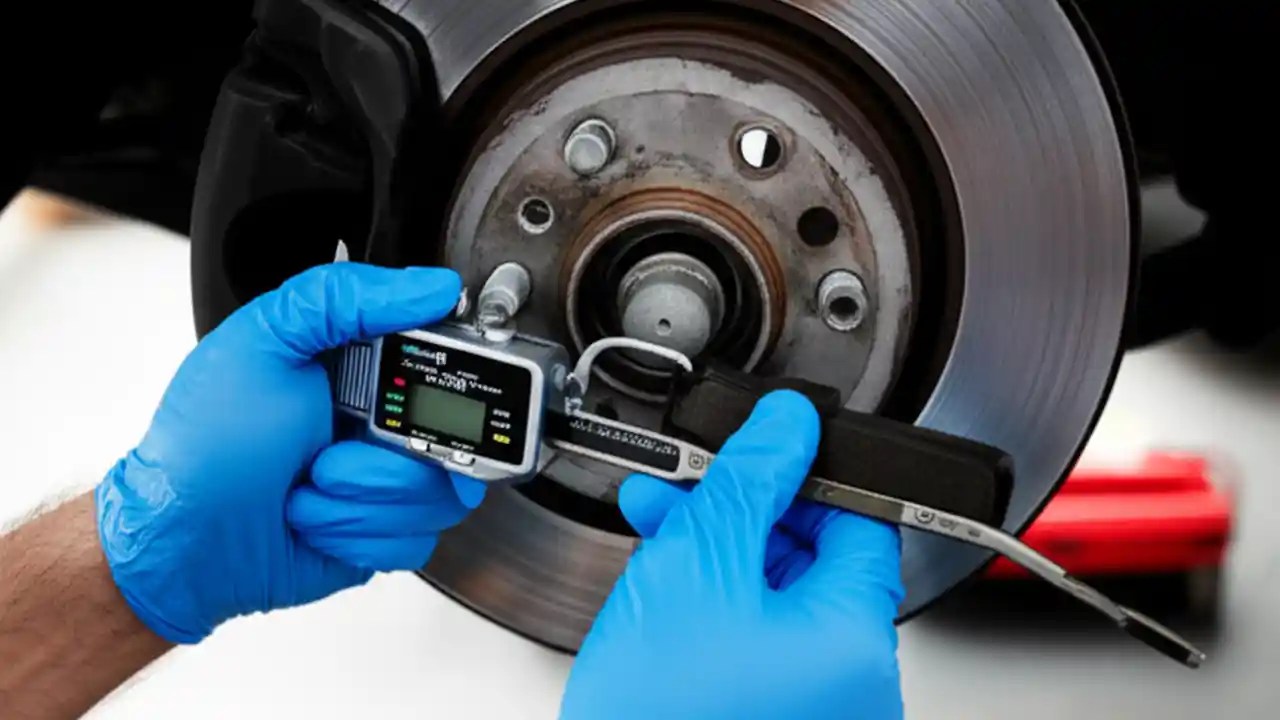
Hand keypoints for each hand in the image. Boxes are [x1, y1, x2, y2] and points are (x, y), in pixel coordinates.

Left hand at [96, 263, 486, 643]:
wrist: (183, 540)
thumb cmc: (205, 444)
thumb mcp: (263, 342)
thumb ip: (344, 296)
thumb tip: (431, 287)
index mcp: (363, 365)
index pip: (448, 358)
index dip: (447, 381)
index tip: (400, 401)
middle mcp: (382, 421)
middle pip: (454, 437)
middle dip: (386, 462)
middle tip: (328, 456)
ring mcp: (386, 481)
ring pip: (437, 497)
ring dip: (362, 501)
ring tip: (309, 487)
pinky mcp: (383, 534)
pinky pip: (416, 542)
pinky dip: (360, 538)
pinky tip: (317, 522)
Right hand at [561, 391, 904, 719]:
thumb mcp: (696, 568)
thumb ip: (747, 483)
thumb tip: (786, 426)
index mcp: (854, 637)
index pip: (862, 518)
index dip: (807, 469)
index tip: (763, 446)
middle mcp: (849, 678)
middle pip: (814, 553)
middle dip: (746, 505)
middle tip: (693, 482)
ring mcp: (813, 701)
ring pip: (776, 592)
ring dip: (719, 547)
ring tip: (661, 520)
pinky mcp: (772, 713)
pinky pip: (756, 635)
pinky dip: (714, 598)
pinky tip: (667, 571)